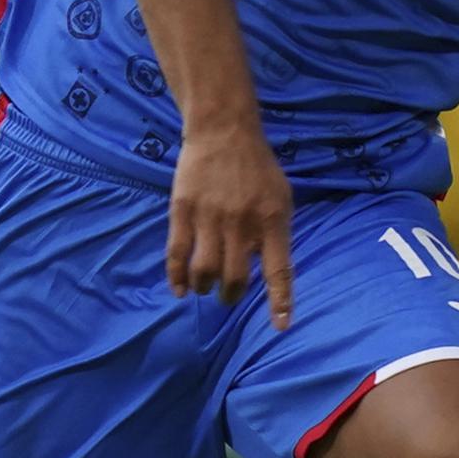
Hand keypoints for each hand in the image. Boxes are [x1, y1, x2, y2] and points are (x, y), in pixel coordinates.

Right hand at [166, 122, 293, 326]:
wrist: (223, 131)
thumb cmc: (257, 167)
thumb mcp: (281, 196)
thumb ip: (276, 233)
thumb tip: (268, 271)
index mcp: (273, 220)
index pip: (279, 270)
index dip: (279, 302)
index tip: (280, 326)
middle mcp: (242, 223)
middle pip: (235, 277)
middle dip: (231, 295)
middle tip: (228, 296)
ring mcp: (210, 218)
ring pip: (204, 271)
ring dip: (205, 287)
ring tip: (205, 287)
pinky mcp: (183, 212)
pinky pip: (177, 254)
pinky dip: (177, 278)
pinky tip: (180, 290)